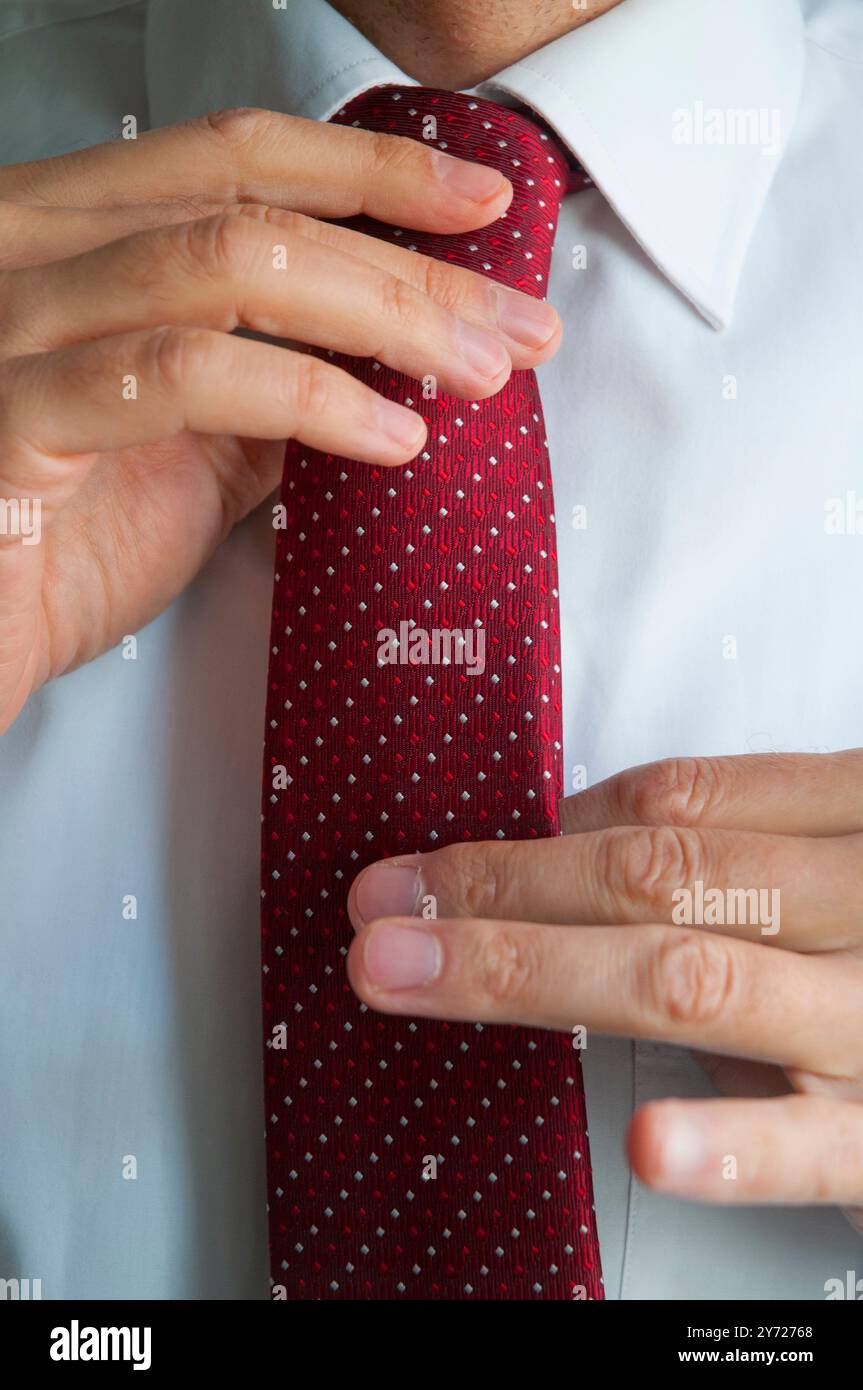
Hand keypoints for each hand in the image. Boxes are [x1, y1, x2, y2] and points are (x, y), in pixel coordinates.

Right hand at [0, 107, 560, 732]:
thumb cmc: (65, 542)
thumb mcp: (193, 445)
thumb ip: (271, 381)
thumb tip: (394, 349)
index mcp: (76, 233)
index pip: (236, 158)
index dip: (371, 172)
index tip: (483, 207)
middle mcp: (35, 247)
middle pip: (253, 208)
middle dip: (410, 264)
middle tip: (517, 323)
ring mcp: (17, 321)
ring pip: (227, 266)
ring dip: (383, 317)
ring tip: (477, 373)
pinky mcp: (19, 412)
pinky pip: (186, 376)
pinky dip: (310, 398)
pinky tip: (390, 435)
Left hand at [347, 749, 862, 1230]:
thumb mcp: (856, 843)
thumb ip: (753, 830)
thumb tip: (585, 826)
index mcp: (857, 813)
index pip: (680, 804)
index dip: (540, 831)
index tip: (433, 865)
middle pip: (659, 878)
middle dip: (501, 888)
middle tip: (375, 908)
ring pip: (699, 978)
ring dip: (536, 971)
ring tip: (410, 977)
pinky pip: (824, 1138)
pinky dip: (740, 1137)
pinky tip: (650, 1144)